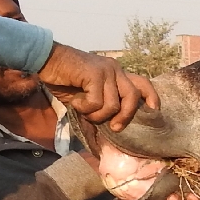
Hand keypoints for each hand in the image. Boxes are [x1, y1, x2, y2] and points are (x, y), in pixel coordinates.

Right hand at [38, 43, 159, 131]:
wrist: (46, 61)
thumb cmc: (65, 80)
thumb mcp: (86, 98)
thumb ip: (99, 110)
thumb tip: (106, 139)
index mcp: (116, 74)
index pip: (142, 84)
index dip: (151, 98)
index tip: (153, 112)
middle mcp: (115, 70)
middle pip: (133, 96)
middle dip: (126, 116)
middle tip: (115, 128)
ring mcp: (106, 70)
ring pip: (113, 104)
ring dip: (97, 115)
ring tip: (83, 109)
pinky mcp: (95, 73)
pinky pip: (97, 102)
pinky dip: (85, 108)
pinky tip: (75, 102)